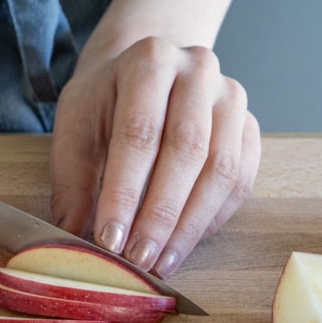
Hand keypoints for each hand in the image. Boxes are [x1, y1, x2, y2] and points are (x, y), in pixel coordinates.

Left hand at [49, 36, 259, 277]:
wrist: (144, 73)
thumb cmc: (104, 102)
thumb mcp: (74, 129)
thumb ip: (72, 181)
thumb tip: (72, 239)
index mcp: (149, 60)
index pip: (139, 133)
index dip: (124, 192)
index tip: (109, 239)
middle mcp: (198, 70)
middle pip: (187, 150)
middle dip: (160, 214)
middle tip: (138, 259)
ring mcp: (231, 97)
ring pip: (221, 169)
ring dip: (189, 224)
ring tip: (160, 262)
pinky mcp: (250, 126)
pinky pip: (241, 179)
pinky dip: (212, 219)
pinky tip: (184, 243)